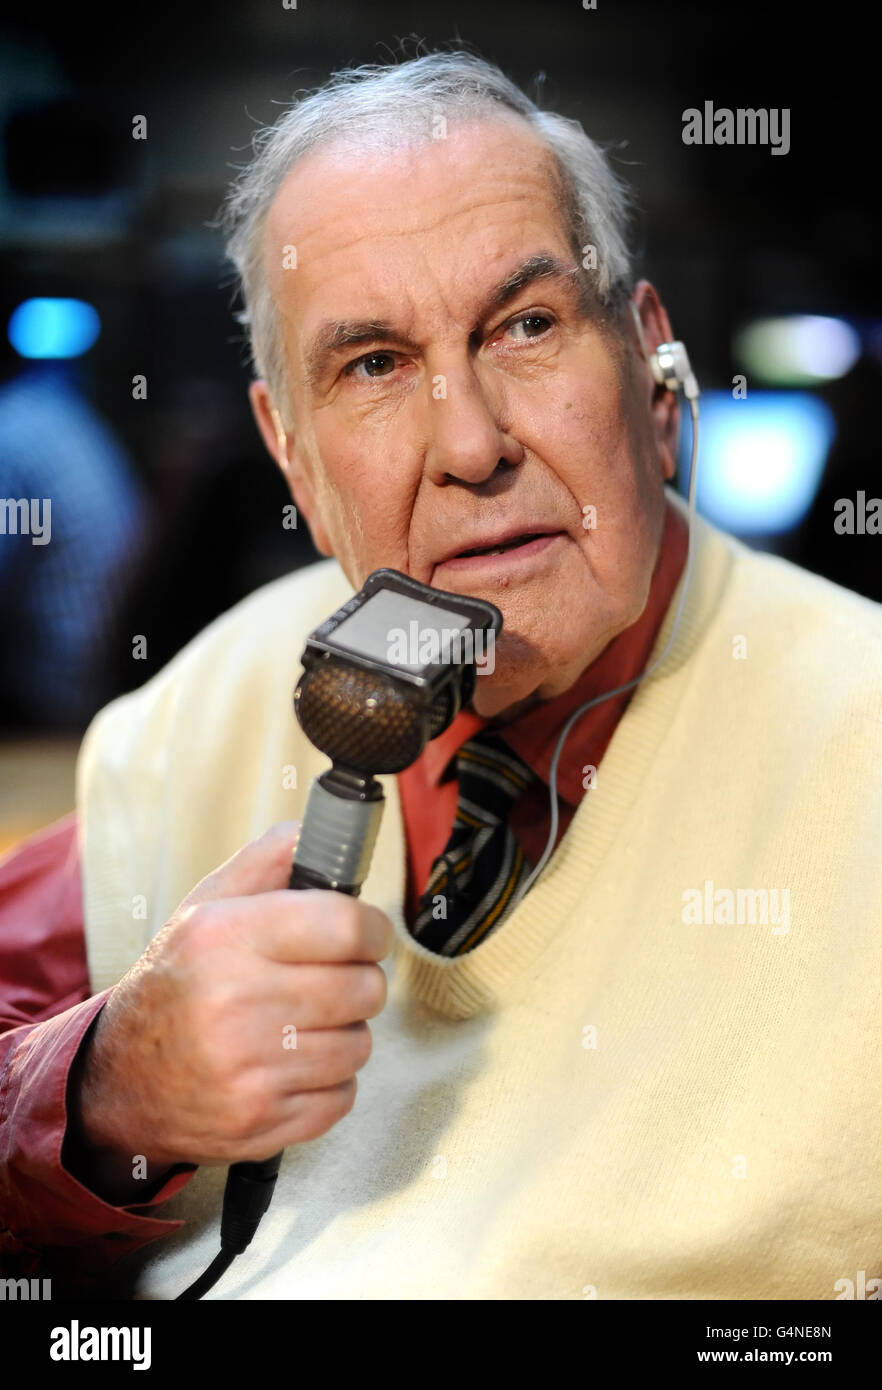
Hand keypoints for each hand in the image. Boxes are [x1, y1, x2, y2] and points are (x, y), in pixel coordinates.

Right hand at [73, 822, 393, 1182]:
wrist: (119, 1079)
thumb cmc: (178, 982)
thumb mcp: (207, 905)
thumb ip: (269, 860)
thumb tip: (322, 830)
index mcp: (227, 937)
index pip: (346, 926)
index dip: (371, 928)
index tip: (365, 934)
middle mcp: (236, 1004)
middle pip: (364, 988)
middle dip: (358, 980)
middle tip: (329, 980)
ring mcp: (249, 1072)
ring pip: (359, 1045)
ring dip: (343, 1033)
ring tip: (304, 1024)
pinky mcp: (260, 1125)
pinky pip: (343, 1097)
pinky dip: (328, 1082)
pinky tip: (293, 1065)